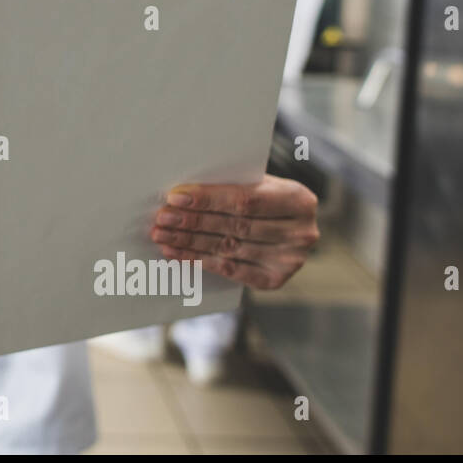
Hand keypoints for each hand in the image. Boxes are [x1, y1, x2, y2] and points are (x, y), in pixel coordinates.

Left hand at [148, 174, 319, 289]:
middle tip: (163, 219)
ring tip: (163, 236)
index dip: (208, 200)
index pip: (245, 200)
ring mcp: (290, 260)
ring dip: (189, 242)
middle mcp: (300, 232)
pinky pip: (230, 270)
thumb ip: (231, 186)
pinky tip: (178, 252)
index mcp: (298, 199)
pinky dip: (200, 260)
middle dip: (193, 222)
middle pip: (234, 226)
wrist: (289, 225)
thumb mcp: (258, 183)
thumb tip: (182, 194)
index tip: (176, 198)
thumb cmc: (265, 197)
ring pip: (228, 248)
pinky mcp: (275, 279)